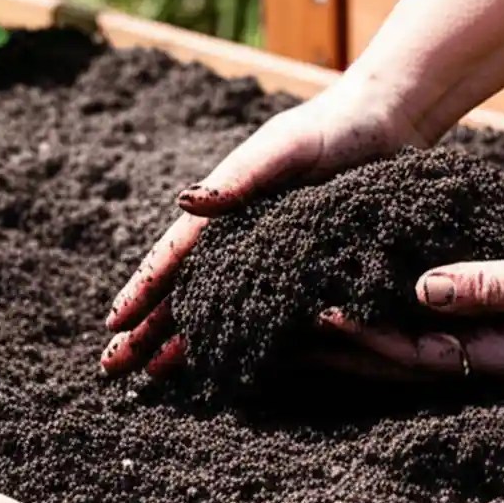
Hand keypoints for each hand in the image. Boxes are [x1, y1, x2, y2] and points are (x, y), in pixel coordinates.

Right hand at [100, 77, 426, 375]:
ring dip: (185, 341)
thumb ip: (240, 177)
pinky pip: (267, 312)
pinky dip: (242, 338)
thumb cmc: (334, 129)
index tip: (113, 324)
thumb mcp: (285, 149)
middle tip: (113, 367)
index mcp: (227, 207)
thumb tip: (184, 204)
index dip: (144, 289)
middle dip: (147, 328)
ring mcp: (273, 259)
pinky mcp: (308, 274)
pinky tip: (225, 364)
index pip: (175, 256)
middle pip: (186, 290)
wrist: (390, 127)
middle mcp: (243, 238)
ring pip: (218, 308)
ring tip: (154, 375)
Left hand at [315, 208, 503, 378]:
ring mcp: (481, 330)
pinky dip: (390, 297)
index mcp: (495, 359)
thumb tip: (420, 289)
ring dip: (358, 327)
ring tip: (304, 314)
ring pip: (405, 334)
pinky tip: (358, 281)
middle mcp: (480, 351)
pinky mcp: (483, 302)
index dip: (365, 339)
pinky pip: (426, 306)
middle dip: (343, 350)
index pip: (414, 355)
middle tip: (286, 338)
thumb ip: (486, 285)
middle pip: (396, 357)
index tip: (319, 318)